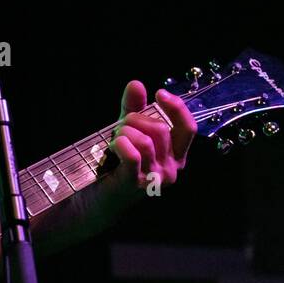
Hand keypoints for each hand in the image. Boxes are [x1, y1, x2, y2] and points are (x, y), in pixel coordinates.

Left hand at [91, 80, 197, 220]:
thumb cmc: (115, 165)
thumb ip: (133, 109)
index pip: (188, 128)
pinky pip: (133, 153)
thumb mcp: (127, 132)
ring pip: (146, 140)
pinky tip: (112, 146)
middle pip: (160, 129)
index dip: (177, 108)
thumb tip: (137, 83)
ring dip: (125, 132)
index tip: (159, 93)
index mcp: (175, 156)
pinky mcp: (136, 184)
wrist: (95, 199)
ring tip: (114, 138)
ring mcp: (155, 178)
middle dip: (136, 119)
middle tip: (120, 125)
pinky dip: (120, 143)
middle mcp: (171, 169)